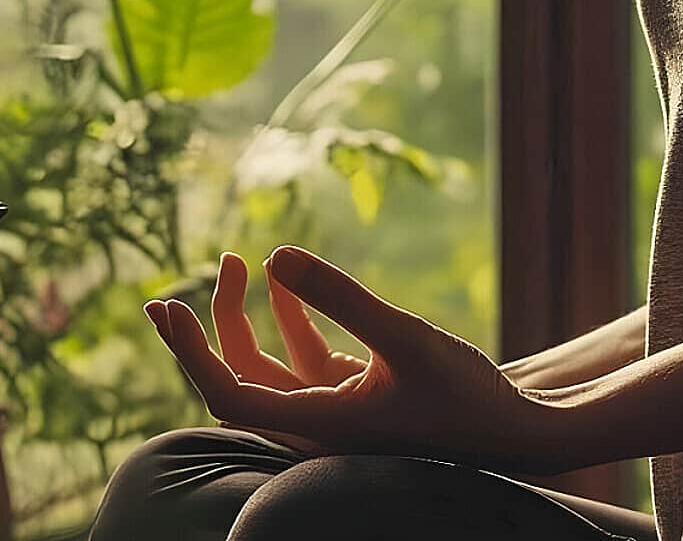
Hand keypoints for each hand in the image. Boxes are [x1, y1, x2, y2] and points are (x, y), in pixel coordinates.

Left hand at [144, 245, 556, 472]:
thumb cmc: (465, 394)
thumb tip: (274, 254)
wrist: (514, 428)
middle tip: (171, 292)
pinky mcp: (352, 392)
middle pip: (236, 380)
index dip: (192, 354)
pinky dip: (289, 318)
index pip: (229, 396)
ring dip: (245, 320)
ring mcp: (332, 408)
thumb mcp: (403, 337)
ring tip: (232, 262)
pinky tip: (281, 278)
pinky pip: (303, 355)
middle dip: (205, 333)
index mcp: (318, 424)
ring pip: (267, 366)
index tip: (168, 308)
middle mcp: (315, 423)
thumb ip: (341, 297)